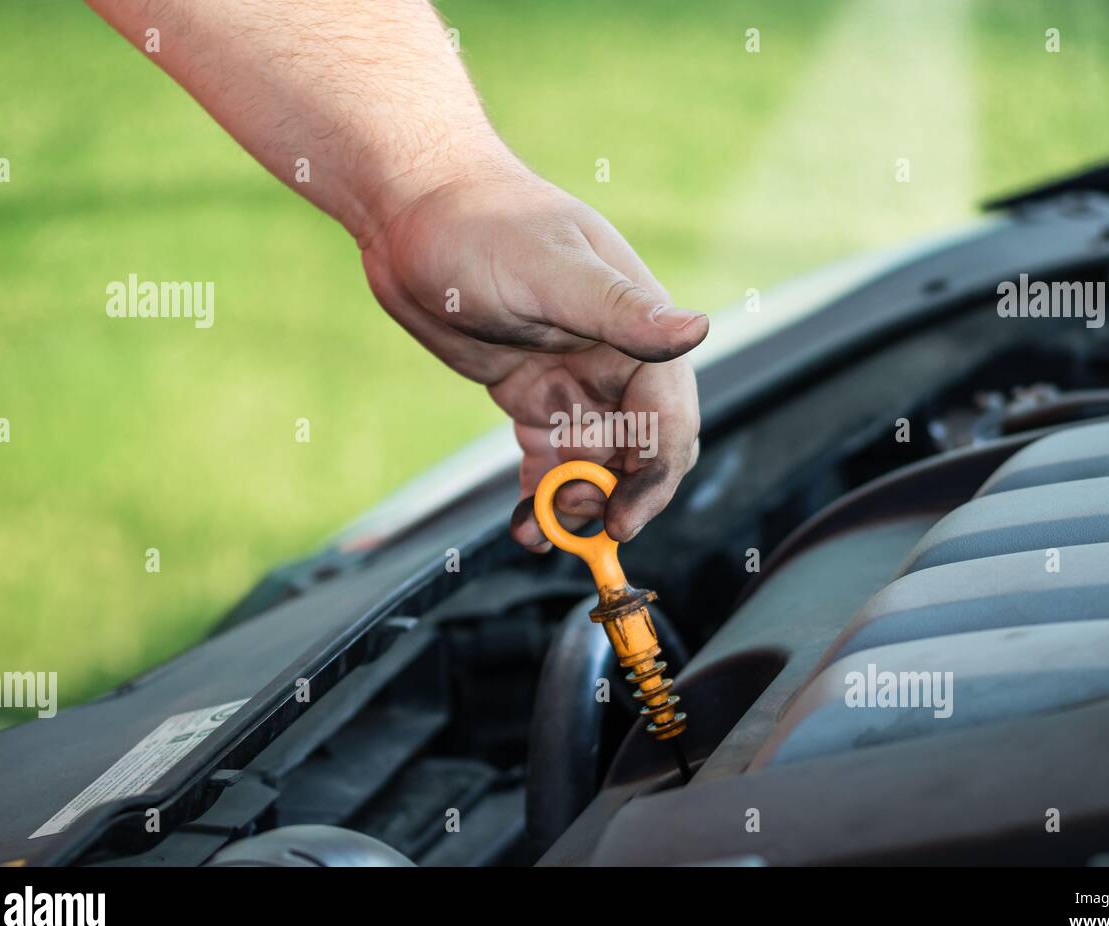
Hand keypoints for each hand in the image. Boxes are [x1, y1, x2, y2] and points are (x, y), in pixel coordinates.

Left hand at [360, 160, 706, 550]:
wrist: (410, 212)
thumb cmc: (482, 222)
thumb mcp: (551, 269)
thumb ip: (621, 311)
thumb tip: (697, 329)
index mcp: (635, 327)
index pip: (668, 417)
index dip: (654, 475)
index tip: (622, 521)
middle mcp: (613, 359)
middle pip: (639, 450)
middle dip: (616, 497)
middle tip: (575, 528)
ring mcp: (572, 379)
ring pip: (594, 462)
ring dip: (574, 505)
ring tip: (535, 530)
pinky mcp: (531, 394)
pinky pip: (548, 457)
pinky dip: (539, 493)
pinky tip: (522, 520)